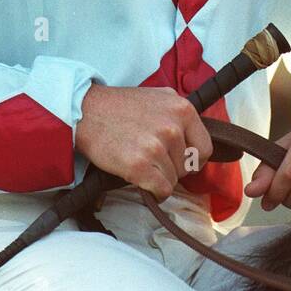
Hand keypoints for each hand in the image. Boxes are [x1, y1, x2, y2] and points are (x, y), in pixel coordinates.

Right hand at [74, 84, 213, 200]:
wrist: (85, 111)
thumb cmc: (119, 106)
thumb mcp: (159, 98)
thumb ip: (179, 115)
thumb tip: (195, 140)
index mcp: (183, 109)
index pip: (205, 148)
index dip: (192, 159)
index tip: (180, 161)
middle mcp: (173, 127)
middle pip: (188, 167)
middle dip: (173, 168)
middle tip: (152, 159)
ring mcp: (156, 146)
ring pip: (174, 180)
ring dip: (159, 178)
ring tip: (141, 163)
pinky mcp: (139, 165)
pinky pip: (161, 190)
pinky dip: (154, 192)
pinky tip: (142, 181)